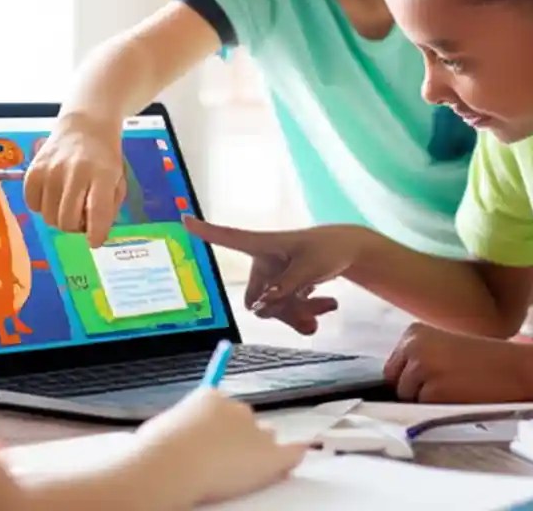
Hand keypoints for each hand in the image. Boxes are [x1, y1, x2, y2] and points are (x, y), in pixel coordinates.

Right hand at [24, 114, 126, 246]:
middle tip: (82, 218)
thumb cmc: (105, 158)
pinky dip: (43, 207)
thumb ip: (108, 208)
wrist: (85, 126)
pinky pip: (33, 205)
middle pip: (67, 220)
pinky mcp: (33, 169)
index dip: (95, 234)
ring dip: (60, 218)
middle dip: (76, 227)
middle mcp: (74, 171)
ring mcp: (51, 170)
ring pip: (49, 217)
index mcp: (102, 174)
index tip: (95, 242)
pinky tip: (54, 195)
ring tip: (69, 204)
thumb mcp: (117, 180)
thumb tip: (94, 235)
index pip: (97, 212)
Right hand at [136, 388, 305, 505]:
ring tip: (237, 474)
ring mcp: (254, 431)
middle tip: (221, 462)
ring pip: (264, 439)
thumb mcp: (162, 428)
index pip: (224, 409)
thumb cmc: (155, 452)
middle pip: (247, 423)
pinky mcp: (268, 455)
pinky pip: (291, 452)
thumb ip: (181, 426)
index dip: (220, 429)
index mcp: (209, 397)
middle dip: (239, 439)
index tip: (212, 442)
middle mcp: (237, 409)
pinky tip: (302, 454)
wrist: (169, 466)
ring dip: (256, 452)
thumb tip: (180, 433)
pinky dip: (294, 454)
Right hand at [184, 219, 367, 334]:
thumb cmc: (327, 249)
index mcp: (263, 245)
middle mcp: (263, 264)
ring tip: (329, 305)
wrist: (348, 252)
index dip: (207, 232)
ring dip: (299, 313)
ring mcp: (273, 279)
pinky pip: (286, 311)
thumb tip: (260, 307)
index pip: (229, 238)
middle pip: (257, 301)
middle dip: (282, 310)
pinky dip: (305, 313)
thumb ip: (285, 287)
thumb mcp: (310, 268)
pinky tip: (326, 307)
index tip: (185, 219)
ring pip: (273, 310)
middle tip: (315, 311)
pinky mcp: (284, 290)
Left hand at [384, 323, 530, 402]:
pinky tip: (460, 397)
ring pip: (409, 400)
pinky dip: (439, 410)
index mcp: (413, 333)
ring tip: (457, 388)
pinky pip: (424, 411)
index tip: (441, 376)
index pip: (392, 370)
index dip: (414, 381)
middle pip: (396, 386)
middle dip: (417, 392)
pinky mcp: (432, 391)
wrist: (517, 369)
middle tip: (451, 383)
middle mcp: (412, 347)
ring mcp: (421, 369)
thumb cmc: (482, 362)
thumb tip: (390, 389)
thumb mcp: (442, 349)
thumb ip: (416, 361)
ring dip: (429, 402)